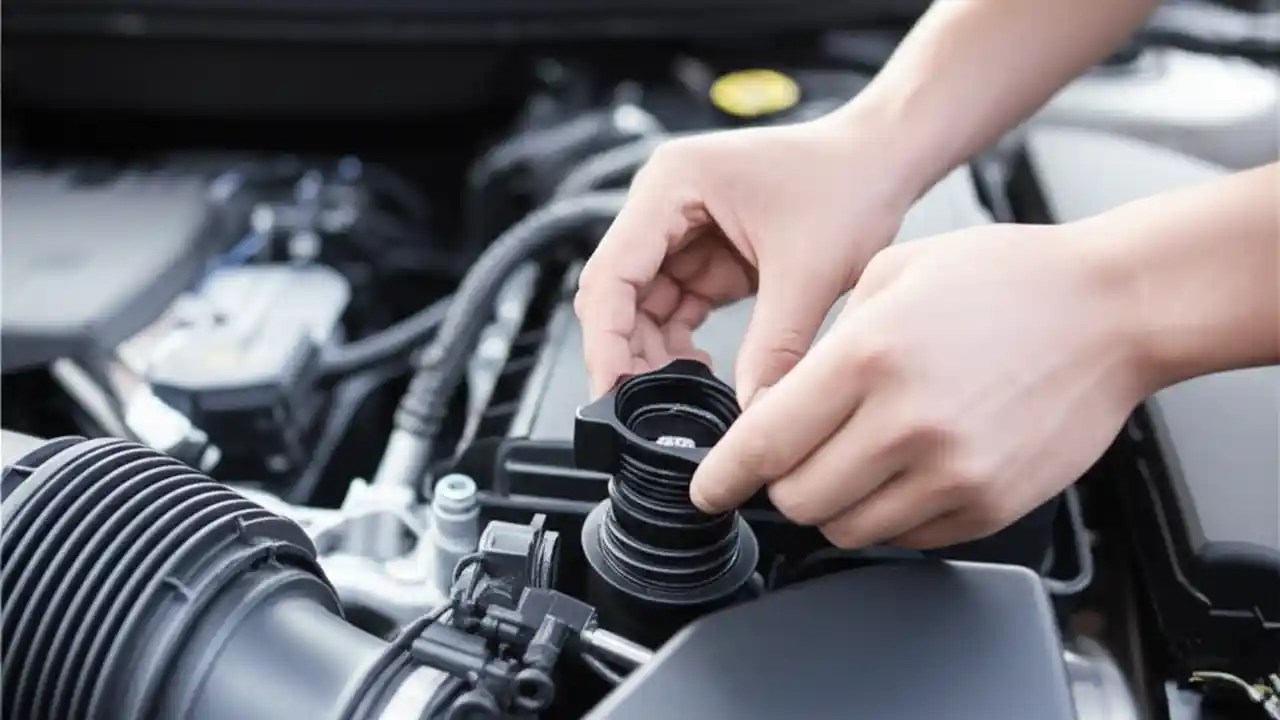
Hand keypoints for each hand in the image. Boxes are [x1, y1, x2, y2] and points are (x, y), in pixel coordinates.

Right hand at [574, 114, 915, 403]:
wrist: (884, 159)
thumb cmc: (851, 182)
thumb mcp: (810, 273)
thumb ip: (774, 348)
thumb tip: (753, 415)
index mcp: (673, 184)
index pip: (612, 273)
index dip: (606, 340)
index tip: (612, 391)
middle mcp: (664, 200)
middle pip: (618, 292)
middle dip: (629, 350)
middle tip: (649, 405)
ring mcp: (681, 227)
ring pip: (641, 306)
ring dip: (655, 351)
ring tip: (686, 390)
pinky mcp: (704, 252)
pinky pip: (674, 306)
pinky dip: (679, 342)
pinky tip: (702, 370)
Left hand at [690, 224, 1148, 548]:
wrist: (1111, 309)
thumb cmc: (1005, 280)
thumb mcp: (892, 273)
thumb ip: (824, 343)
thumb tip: (779, 403)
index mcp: (869, 358)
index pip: (765, 443)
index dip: (723, 476)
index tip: (708, 489)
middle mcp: (907, 423)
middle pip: (797, 498)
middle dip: (779, 484)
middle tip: (795, 456)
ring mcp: (953, 473)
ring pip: (846, 528)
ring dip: (832, 504)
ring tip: (856, 458)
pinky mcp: (989, 504)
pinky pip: (905, 538)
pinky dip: (887, 514)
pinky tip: (906, 468)